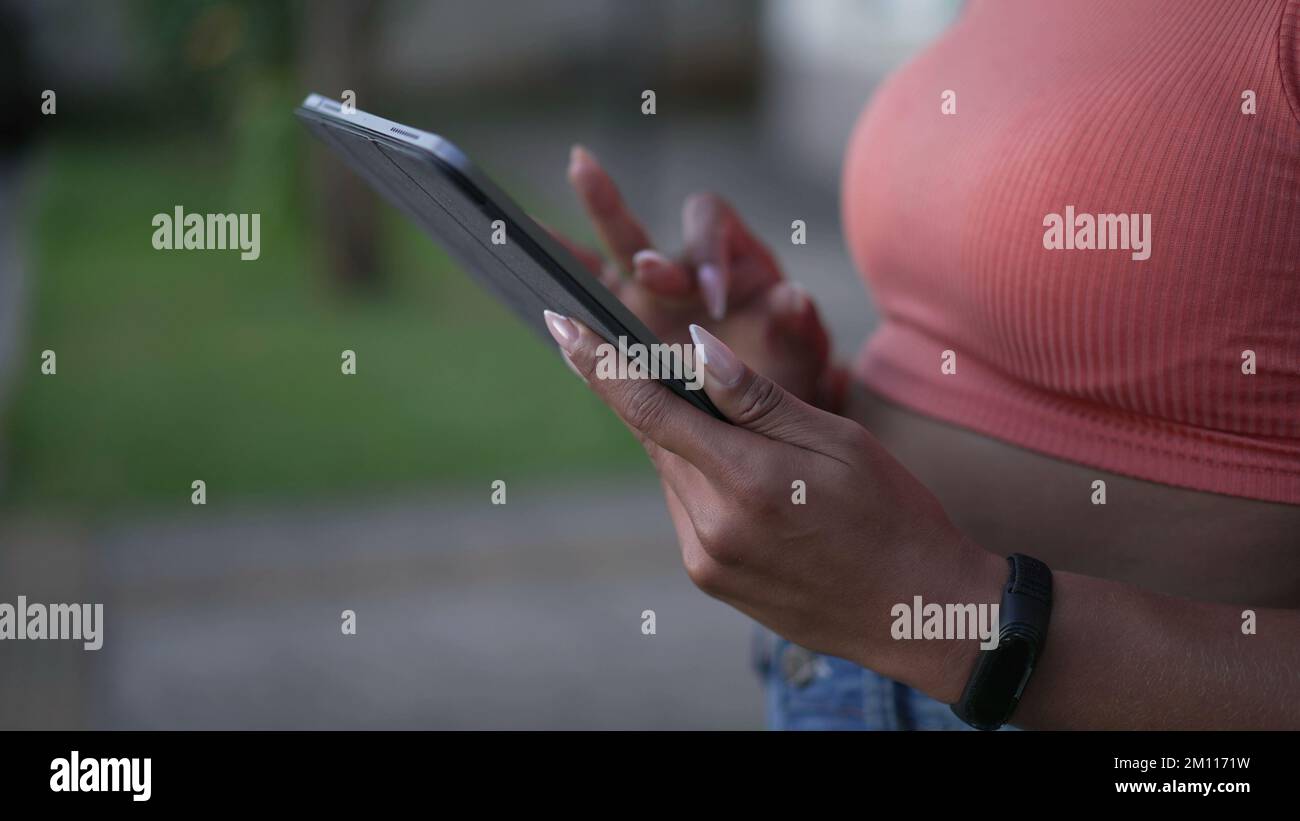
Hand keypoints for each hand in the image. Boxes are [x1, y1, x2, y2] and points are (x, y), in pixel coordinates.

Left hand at [544, 310, 1004, 701]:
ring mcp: (707, 559)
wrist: (917, 611)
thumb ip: (756, 397)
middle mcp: (713, 525)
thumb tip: (694, 348)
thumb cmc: (892, 513)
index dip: (597, 363)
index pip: (648, 408)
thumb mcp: (837, 439)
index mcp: (746, 480)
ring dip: (691, 447)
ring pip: (672, 475)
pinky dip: (704, 484)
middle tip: (699, 382)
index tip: (560, 326)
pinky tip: (758, 491)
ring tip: (760, 453)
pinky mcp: (710, 580)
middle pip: (658, 439)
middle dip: (666, 401)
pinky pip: (687, 511)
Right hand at [550, 145, 833, 406]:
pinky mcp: (619, 322)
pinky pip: (582, 298)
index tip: (713, 299)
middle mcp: (677, 262)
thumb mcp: (799, 345)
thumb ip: (795, 321)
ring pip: (594, 256)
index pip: (707, 224)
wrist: (772, 405)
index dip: (706, 255)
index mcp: (727, 250)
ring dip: (561, 245)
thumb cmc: (789, 362)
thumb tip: (794, 298)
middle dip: (615, 220)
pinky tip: (532, 294)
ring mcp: (640, 292)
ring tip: (525, 230)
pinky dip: (560, 294)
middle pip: (637, 226)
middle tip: (637, 266)